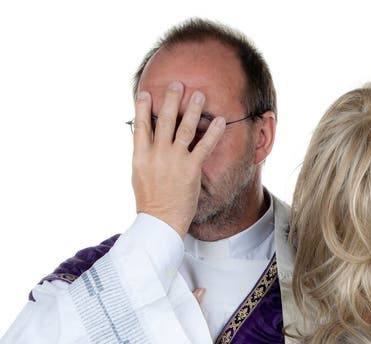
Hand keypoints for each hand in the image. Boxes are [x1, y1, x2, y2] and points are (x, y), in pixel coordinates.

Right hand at [131, 83, 225, 237]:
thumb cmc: (150, 203)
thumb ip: (143, 157)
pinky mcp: (190, 168)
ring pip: (184, 128)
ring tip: (199, 95)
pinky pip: (203, 146)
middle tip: (178, 83)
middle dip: (171, 99)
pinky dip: (212, 132)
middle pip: (164, 120)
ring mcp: (174, 160)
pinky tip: (219, 120)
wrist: (160, 221)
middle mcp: (156, 153)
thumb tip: (142, 143)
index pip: (140, 125)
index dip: (143, 108)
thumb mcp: (139, 176)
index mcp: (140, 155)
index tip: (146, 93)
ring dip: (192, 109)